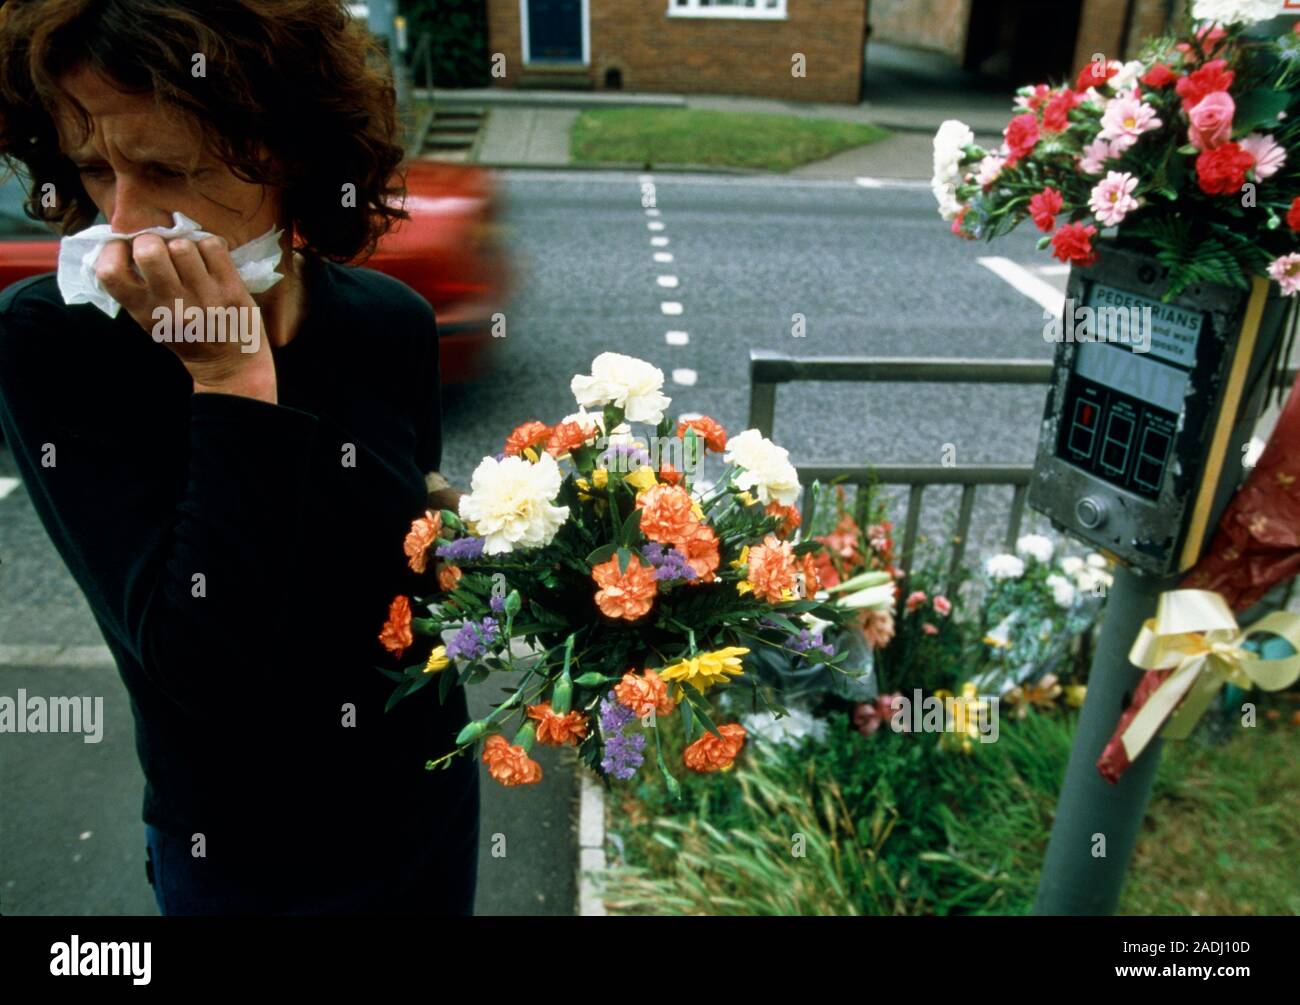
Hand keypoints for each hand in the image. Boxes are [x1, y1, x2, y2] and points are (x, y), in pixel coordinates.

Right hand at [96, 234, 276, 401]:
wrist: (230, 365)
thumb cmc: (186, 335)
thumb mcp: (151, 319)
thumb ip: (137, 288)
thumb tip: (126, 238)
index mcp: (145, 312)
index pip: (110, 271)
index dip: (114, 250)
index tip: (126, 249)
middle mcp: (172, 305)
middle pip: (149, 251)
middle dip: (151, 241)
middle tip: (160, 249)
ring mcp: (204, 297)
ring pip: (182, 245)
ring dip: (183, 244)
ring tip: (187, 257)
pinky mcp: (231, 290)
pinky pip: (212, 246)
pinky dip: (209, 246)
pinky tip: (209, 260)